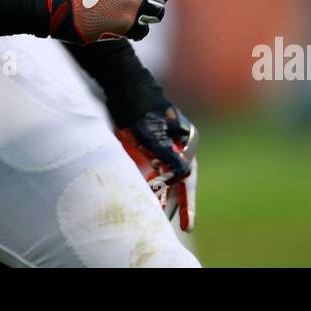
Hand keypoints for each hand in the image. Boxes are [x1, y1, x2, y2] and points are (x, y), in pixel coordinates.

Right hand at [47, 0, 196, 44]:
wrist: (64, 1)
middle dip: (156, 0)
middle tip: (138, 2)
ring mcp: (134, 4)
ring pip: (156, 14)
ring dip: (145, 16)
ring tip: (125, 13)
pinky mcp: (127, 24)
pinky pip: (143, 30)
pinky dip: (135, 30)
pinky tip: (120, 25)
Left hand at [116, 106, 198, 231]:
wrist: (122, 84)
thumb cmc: (138, 107)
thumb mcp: (153, 134)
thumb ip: (169, 154)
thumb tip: (188, 175)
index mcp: (186, 141)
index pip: (189, 179)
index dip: (188, 204)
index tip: (188, 226)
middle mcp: (178, 143)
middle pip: (177, 179)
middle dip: (174, 202)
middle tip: (173, 225)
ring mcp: (165, 142)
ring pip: (164, 174)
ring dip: (161, 193)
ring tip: (156, 215)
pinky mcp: (150, 141)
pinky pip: (153, 166)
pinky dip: (150, 180)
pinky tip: (144, 194)